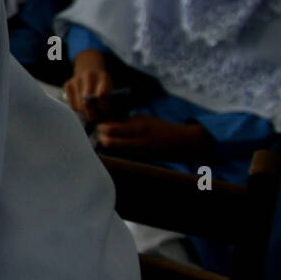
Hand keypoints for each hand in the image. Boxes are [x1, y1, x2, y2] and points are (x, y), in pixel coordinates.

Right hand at [62, 50, 112, 120]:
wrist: (89, 68)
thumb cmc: (102, 83)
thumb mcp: (110, 87)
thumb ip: (109, 100)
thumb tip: (106, 119)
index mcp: (103, 77)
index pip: (102, 95)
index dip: (103, 107)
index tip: (104, 112)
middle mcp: (89, 76)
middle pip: (87, 102)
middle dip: (92, 114)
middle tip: (95, 118)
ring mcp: (76, 80)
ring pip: (79, 106)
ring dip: (84, 113)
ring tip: (89, 113)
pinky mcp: (67, 85)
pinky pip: (71, 105)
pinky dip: (77, 109)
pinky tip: (82, 108)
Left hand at [95, 115, 213, 160]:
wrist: (180, 143)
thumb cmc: (160, 127)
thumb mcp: (143, 119)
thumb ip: (125, 122)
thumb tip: (106, 123)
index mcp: (138, 128)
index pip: (111, 129)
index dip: (101, 127)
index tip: (99, 124)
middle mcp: (137, 142)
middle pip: (108, 142)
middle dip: (101, 137)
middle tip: (100, 133)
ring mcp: (138, 153)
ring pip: (113, 151)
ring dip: (107, 146)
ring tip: (106, 139)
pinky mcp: (139, 160)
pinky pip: (121, 156)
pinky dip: (115, 152)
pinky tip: (116, 147)